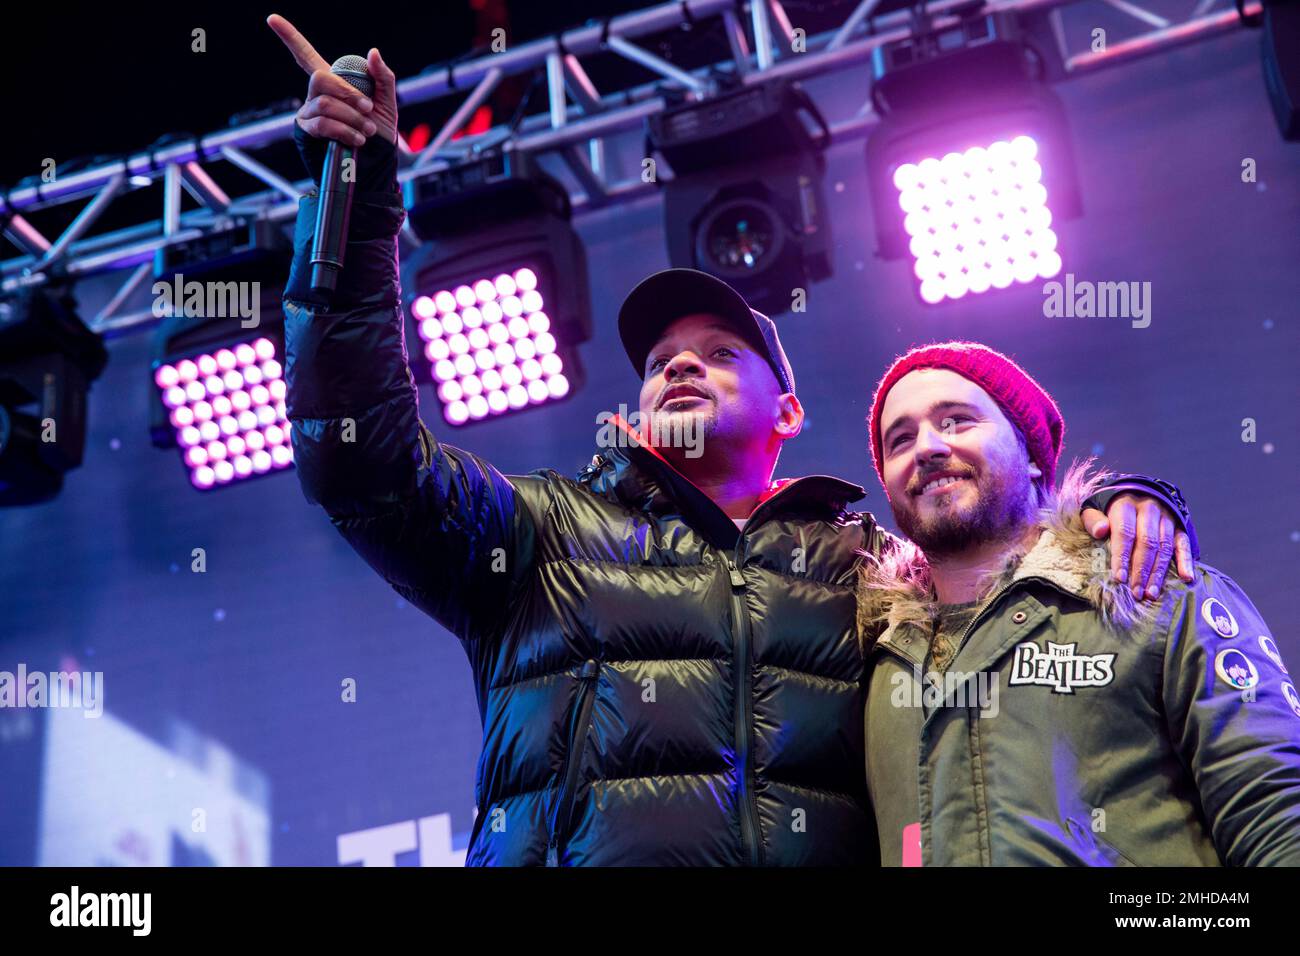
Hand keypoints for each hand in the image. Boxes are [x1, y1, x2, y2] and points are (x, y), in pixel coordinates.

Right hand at [267, 13, 397, 146]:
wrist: (377, 159)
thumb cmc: (380, 129)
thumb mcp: (387, 101)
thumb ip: (382, 76)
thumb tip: (372, 52)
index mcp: (333, 81)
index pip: (306, 55)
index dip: (290, 37)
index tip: (271, 18)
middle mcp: (316, 94)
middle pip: (320, 79)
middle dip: (347, 93)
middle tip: (368, 108)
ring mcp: (309, 112)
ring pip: (325, 105)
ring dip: (352, 117)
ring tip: (368, 130)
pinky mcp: (308, 131)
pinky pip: (323, 124)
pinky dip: (345, 130)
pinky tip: (358, 139)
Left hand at [1082, 494, 1194, 600]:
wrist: (1132, 489)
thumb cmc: (1108, 506)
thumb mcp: (1093, 507)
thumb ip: (1093, 519)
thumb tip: (1100, 531)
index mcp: (1125, 504)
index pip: (1125, 533)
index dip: (1122, 557)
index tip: (1120, 579)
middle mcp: (1149, 509)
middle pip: (1147, 543)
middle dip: (1141, 570)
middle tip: (1136, 592)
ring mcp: (1166, 516)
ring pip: (1165, 546)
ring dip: (1159, 572)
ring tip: (1152, 593)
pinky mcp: (1178, 524)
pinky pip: (1184, 543)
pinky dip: (1186, 560)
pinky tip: (1187, 577)